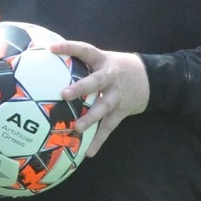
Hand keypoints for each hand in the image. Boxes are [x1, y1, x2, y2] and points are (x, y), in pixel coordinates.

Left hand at [51, 40, 148, 155]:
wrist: (153, 79)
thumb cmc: (117, 67)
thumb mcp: (103, 58)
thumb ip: (81, 60)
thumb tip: (48, 54)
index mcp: (103, 61)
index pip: (85, 50)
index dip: (69, 47)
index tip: (51, 47)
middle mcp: (110, 78)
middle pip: (95, 82)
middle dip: (80, 88)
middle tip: (63, 94)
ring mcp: (116, 96)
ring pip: (103, 107)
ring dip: (90, 118)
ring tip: (76, 128)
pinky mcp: (121, 111)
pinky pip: (109, 127)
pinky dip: (99, 140)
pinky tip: (89, 152)